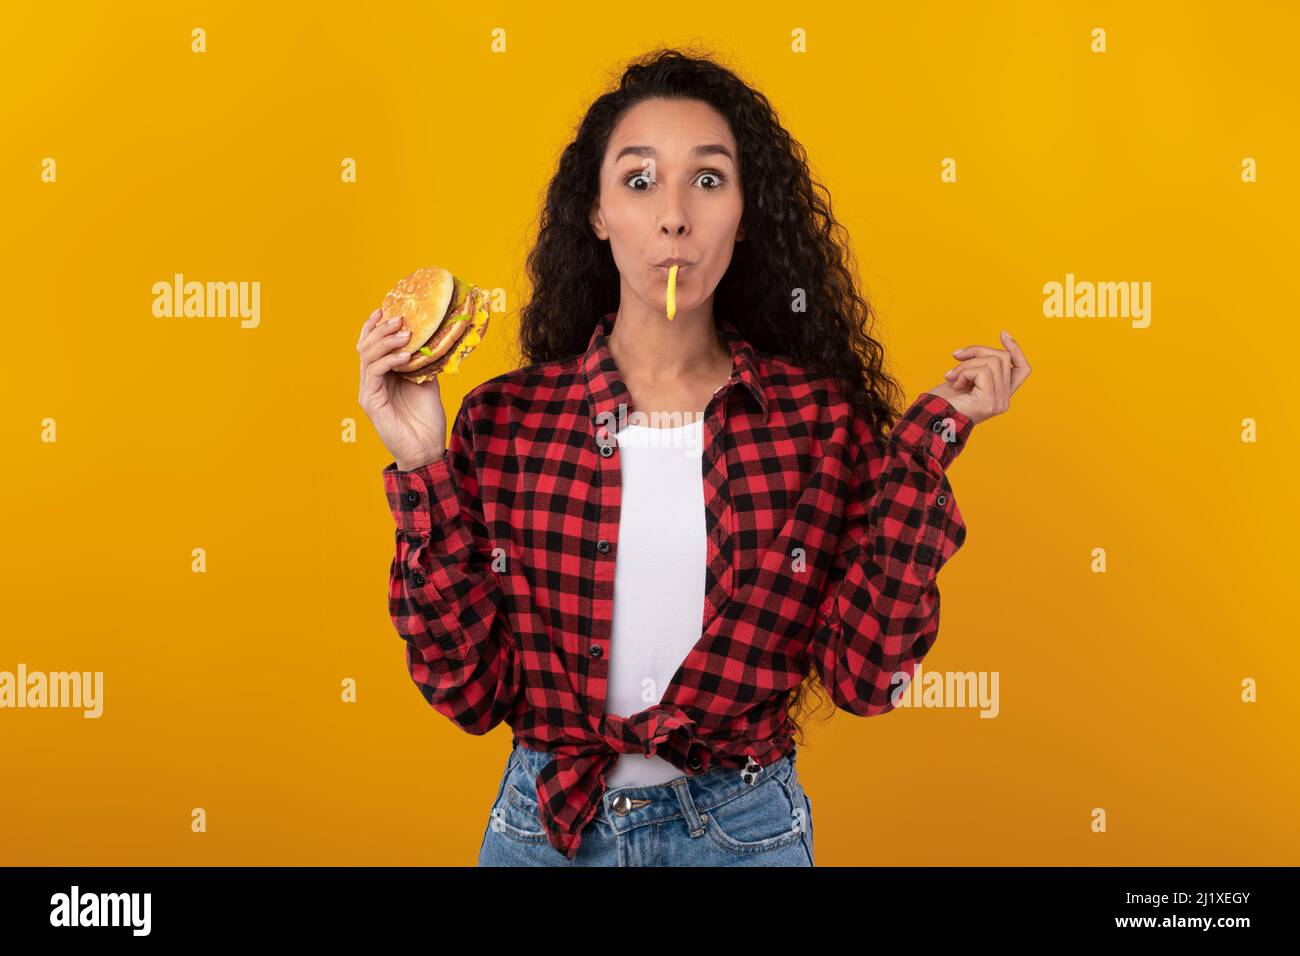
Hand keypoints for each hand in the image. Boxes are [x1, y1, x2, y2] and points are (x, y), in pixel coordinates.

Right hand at [357, 307, 446, 469]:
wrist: (426, 450)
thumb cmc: (426, 421)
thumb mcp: (427, 383)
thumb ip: (424, 363)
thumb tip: (432, 339)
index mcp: (382, 377)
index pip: (371, 346)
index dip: (374, 326)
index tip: (386, 308)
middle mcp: (372, 382)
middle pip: (366, 346)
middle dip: (382, 328)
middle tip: (400, 317)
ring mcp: (369, 392)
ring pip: (368, 356)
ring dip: (387, 341)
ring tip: (406, 332)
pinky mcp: (371, 402)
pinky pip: (375, 372)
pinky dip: (390, 360)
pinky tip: (406, 355)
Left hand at [925, 330, 1030, 425]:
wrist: (931, 418)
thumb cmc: (943, 399)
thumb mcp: (966, 376)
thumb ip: (981, 366)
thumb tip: (985, 346)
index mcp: (1001, 394)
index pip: (1022, 369)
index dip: (1016, 349)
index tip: (1002, 333)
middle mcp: (1005, 400)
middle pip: (1003, 357)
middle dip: (976, 350)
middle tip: (955, 356)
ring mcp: (999, 401)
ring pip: (992, 361)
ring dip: (966, 364)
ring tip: (952, 377)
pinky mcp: (990, 401)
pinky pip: (982, 371)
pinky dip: (964, 372)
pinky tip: (955, 384)